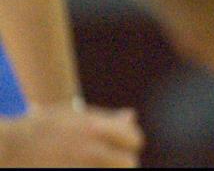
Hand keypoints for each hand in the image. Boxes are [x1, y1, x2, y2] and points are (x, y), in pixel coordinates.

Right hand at [0, 106, 142, 167]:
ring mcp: (79, 167)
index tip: (122, 149)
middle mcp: (90, 149)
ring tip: (94, 164)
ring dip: (106, 169)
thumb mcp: (72, 116)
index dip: (129, 144)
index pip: (133, 139)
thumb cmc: (40, 127)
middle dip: (123, 163)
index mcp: (95, 128)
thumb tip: (131, 116)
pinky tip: (82, 168)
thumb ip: (104, 118)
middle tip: (115, 163)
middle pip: (127, 163)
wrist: (7, 146)